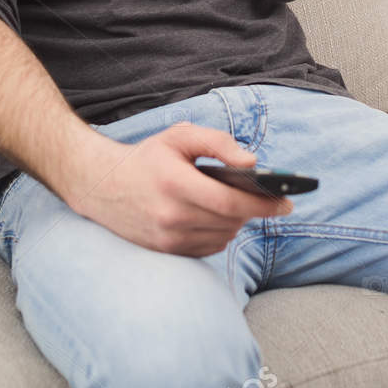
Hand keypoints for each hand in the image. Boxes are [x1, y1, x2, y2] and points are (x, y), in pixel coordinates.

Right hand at [66, 121, 291, 255]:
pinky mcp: (166, 251)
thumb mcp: (179, 136)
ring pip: (223, 236)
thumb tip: (253, 163)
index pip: (231, 203)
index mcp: (175, 184)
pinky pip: (208, 247)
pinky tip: (216, 217)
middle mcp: (171, 216)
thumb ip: (218, 142)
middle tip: (270, 199)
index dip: (264, 205)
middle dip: (254, 211)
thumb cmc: (146, 157)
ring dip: (237, 222)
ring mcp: (167, 238)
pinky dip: (220, 233)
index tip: (288, 202)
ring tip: (239, 204)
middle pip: (231, 221)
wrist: (100, 186)